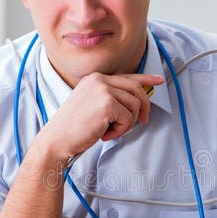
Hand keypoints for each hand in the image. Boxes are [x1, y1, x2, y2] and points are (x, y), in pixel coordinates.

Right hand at [36, 72, 164, 160]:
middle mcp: (100, 80)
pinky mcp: (107, 104)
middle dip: (144, 107)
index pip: (127, 77)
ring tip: (110, 131)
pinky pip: (128, 118)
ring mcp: (103, 90)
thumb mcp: (93, 106)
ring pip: (134, 105)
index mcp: (96, 79)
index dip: (147, 79)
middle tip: (143, 121)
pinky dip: (120, 131)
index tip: (159, 81)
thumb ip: (111, 99)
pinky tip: (104, 134)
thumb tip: (136, 102)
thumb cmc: (74, 129)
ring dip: (126, 124)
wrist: (57, 140)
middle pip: (136, 89)